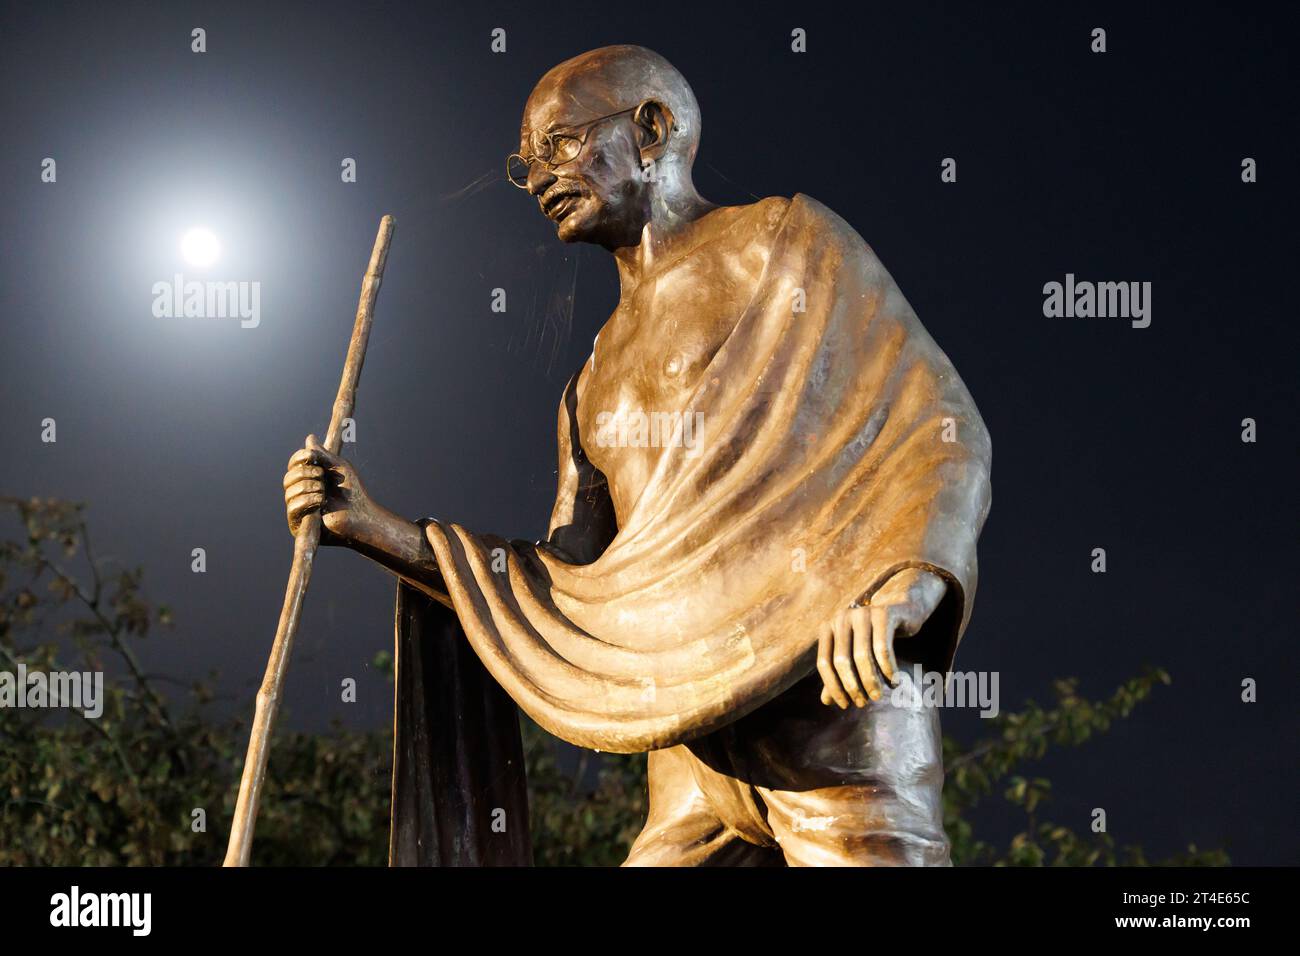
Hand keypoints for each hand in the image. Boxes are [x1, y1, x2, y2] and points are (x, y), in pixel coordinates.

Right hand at [282, 434, 371, 543]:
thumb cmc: (353, 491)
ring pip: (289, 492)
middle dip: (304, 473)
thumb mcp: (338, 467)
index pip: (293, 465)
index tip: (310, 455)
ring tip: (324, 492)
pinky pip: (293, 507)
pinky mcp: (299, 524)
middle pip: (288, 478)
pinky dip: (306, 501)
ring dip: (309, 488)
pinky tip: (320, 501)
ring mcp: (299, 509)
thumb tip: (310, 438)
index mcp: (309, 478)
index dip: (298, 458)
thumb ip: (323, 455)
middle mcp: (300, 493)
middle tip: (322, 475)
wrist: (360, 515)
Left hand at [817, 568, 946, 707]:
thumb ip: (838, 675)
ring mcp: (862, 614)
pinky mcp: (884, 614)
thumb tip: (825, 701)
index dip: (833, 686)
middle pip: (842, 660)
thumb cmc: (873, 638)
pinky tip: (894, 683)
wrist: (901, 612)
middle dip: (852, 686)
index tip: (844, 705)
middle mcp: (841, 618)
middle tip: (863, 703)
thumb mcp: (854, 656)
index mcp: (828, 628)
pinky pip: (883, 648)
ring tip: (877, 695)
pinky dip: (888, 669)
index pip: (824, 663)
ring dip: (871, 681)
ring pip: (862, 656)